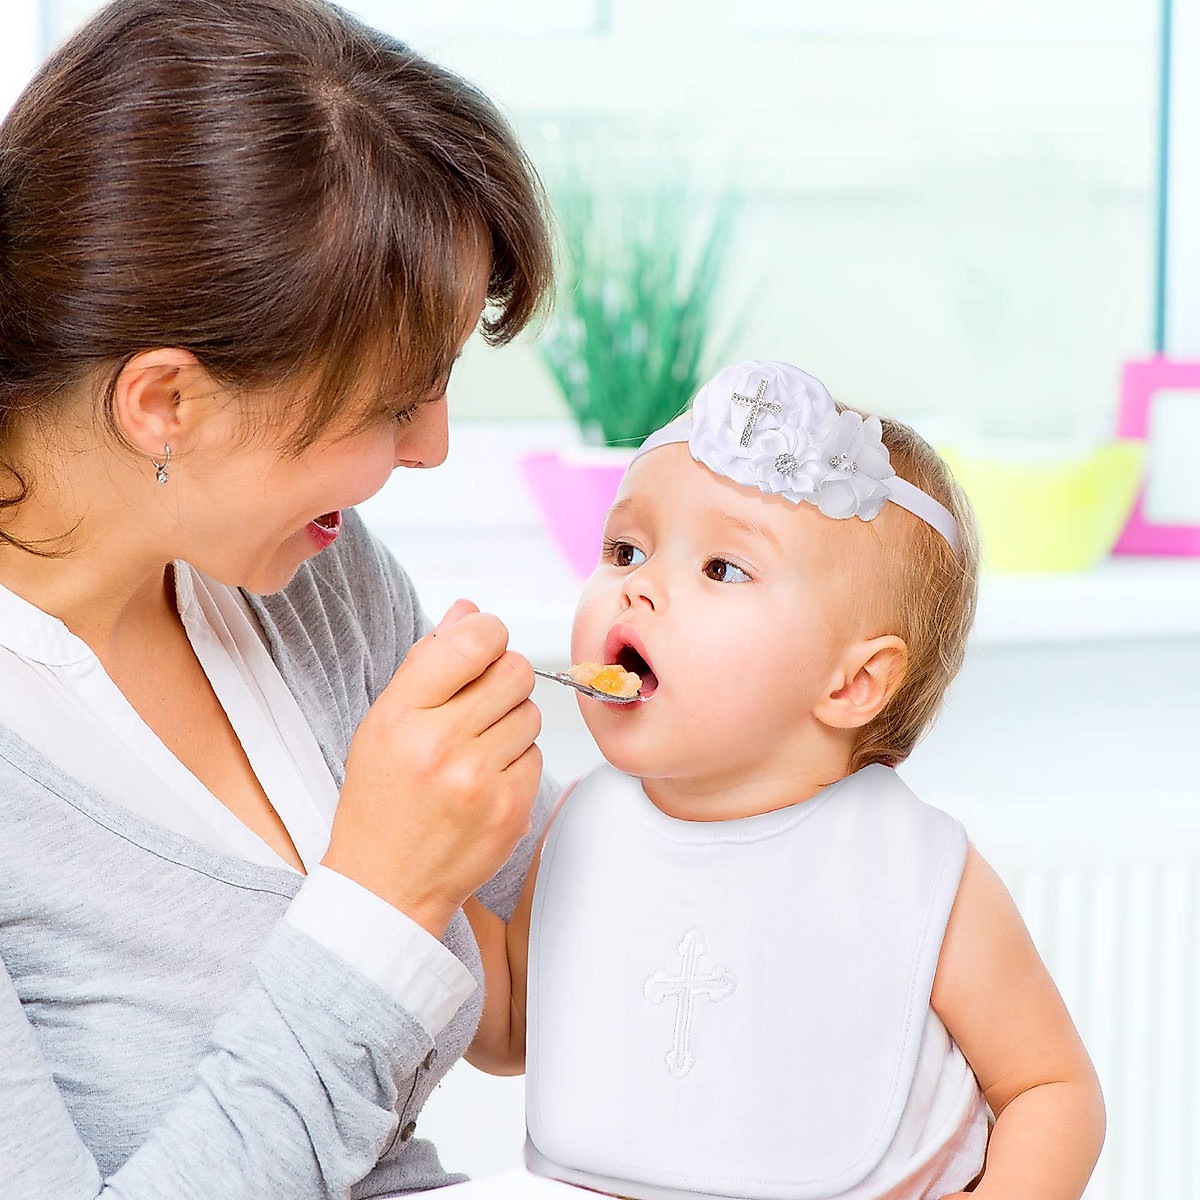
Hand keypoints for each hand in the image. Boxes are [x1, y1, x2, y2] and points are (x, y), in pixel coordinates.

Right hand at [323, 599, 541, 936]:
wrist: (386, 885)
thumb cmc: (381, 797)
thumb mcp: (383, 723)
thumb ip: (429, 662)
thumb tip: (470, 610)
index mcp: (402, 714)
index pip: (472, 642)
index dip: (489, 633)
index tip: (483, 644)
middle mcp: (441, 744)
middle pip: (516, 671)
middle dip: (504, 678)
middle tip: (481, 702)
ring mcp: (480, 781)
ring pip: (532, 714)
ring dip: (512, 722)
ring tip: (476, 748)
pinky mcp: (511, 810)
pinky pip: (537, 756)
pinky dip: (517, 762)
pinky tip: (486, 781)